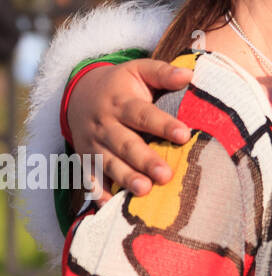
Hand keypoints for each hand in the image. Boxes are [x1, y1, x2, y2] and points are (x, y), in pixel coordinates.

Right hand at [67, 60, 191, 203]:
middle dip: (145, 160)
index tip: (184, 135)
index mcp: (121, 101)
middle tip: (166, 175)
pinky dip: (97, 193)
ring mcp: (92, 144)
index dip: (163, 125)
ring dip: (125, 178)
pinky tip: (111, 206)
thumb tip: (188, 75)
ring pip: (108, 163)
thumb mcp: (138, 70)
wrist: (80, 94)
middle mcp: (104, 124)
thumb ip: (162, 73)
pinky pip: (88, 178)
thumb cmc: (121, 84)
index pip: (143, 114)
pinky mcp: (84, 159)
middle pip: (125, 144)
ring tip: (144, 191)